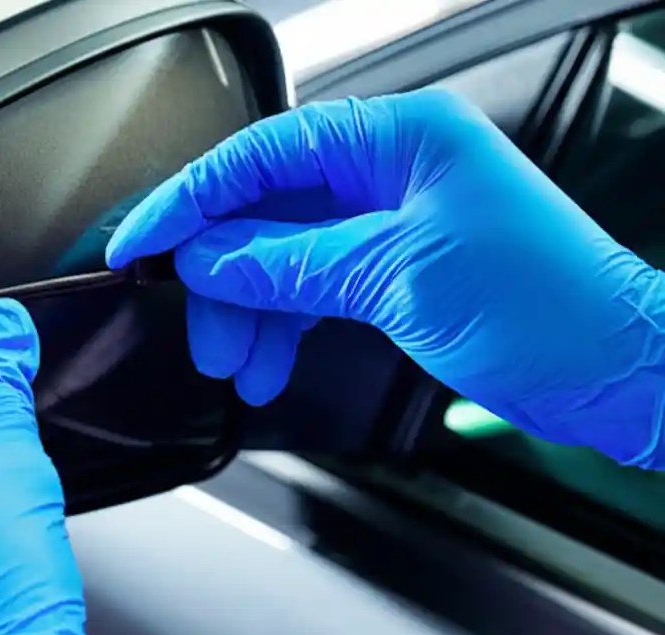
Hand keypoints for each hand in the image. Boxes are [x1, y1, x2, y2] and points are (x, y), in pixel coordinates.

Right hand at [107, 89, 664, 468]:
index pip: (263, 154)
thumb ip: (288, 264)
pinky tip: (270, 361)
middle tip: (199, 326)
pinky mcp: (397, 264)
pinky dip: (287, 322)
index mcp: (400, 138)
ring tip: (235, 363)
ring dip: (252, 310)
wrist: (619, 371)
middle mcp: (393, 168)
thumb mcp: (395, 278)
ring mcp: (394, 217)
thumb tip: (208, 259)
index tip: (143, 242)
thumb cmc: (548, 309)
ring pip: (284, 253)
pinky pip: (315, 283)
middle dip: (224, 273)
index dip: (192, 200)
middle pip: (267, 209)